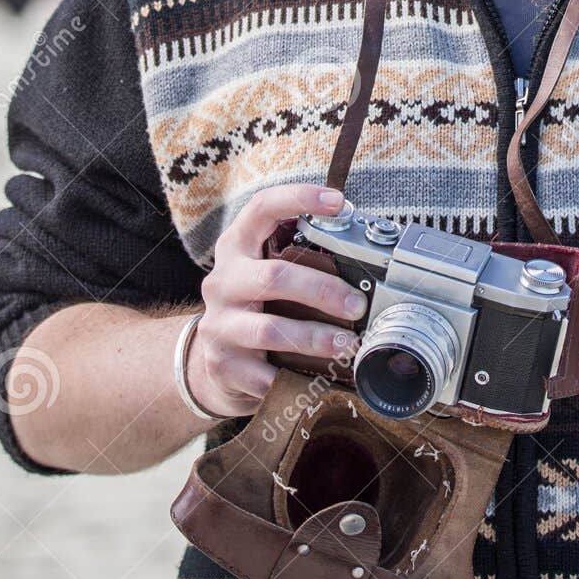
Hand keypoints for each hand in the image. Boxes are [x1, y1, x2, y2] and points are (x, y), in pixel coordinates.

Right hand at [187, 184, 366, 418]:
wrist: (210, 365)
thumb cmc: (256, 308)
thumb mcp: (267, 275)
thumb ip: (301, 260)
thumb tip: (367, 254)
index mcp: (237, 248)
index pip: (261, 209)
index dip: (298, 199)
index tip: (338, 201)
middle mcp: (222, 281)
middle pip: (274, 277)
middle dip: (323, 290)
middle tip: (358, 304)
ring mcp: (219, 324)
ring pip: (272, 329)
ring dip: (317, 338)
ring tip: (350, 345)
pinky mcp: (223, 365)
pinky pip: (266, 375)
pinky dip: (299, 377)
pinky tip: (322, 380)